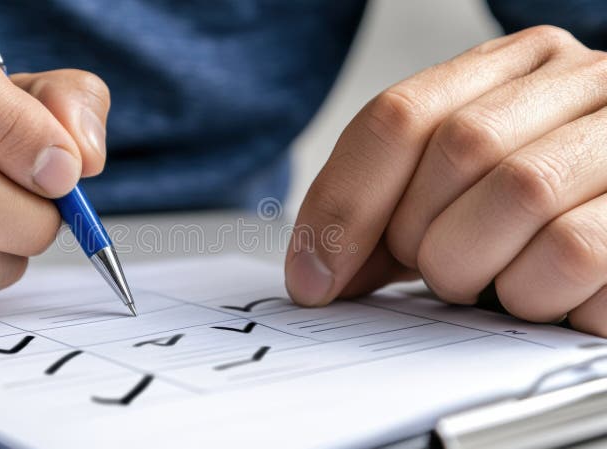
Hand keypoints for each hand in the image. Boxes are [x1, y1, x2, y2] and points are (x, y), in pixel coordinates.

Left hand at [286, 26, 606, 336]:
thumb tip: (316, 272)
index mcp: (517, 66)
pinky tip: (548, 293)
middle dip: (423, 237)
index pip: (398, 116)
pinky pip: (577, 253)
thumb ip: (387, 213)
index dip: (343, 203)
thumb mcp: (455, 194)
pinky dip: (540, 295)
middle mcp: (582, 82)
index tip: (315, 274)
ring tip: (494, 282)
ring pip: (522, 192)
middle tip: (437, 269)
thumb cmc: (541, 211)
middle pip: (460, 147)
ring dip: (480, 268)